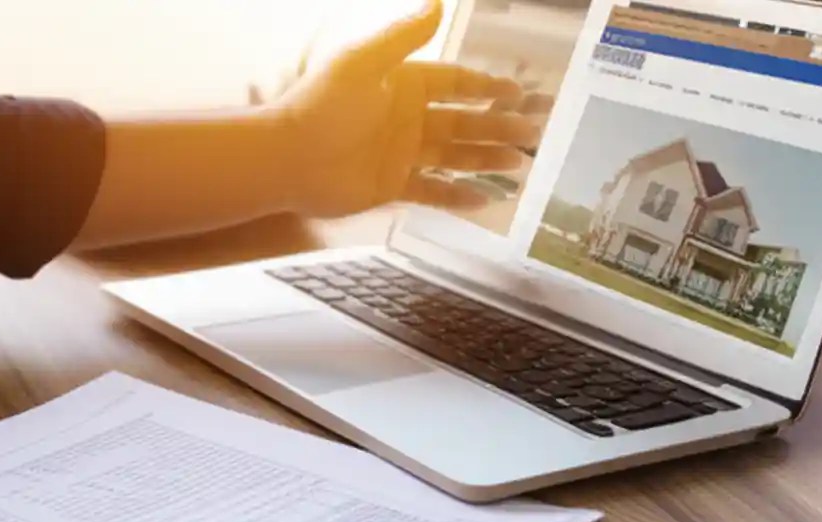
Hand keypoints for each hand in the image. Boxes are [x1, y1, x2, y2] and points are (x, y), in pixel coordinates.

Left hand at [261, 0, 539, 215]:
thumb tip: (437, 2)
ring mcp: (400, 154)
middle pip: (463, 121)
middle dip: (497, 126)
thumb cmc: (322, 105)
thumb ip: (402, 37)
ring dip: (486, 159)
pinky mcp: (391, 186)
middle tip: (533, 133)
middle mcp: (406, 119)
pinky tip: (484, 201)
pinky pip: (431, 191)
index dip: (486, 87)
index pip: (454, 83)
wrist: (288, 158)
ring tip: (520, 164)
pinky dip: (456, 196)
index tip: (517, 92)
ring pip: (454, 156)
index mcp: (403, 85)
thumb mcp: (364, 63)